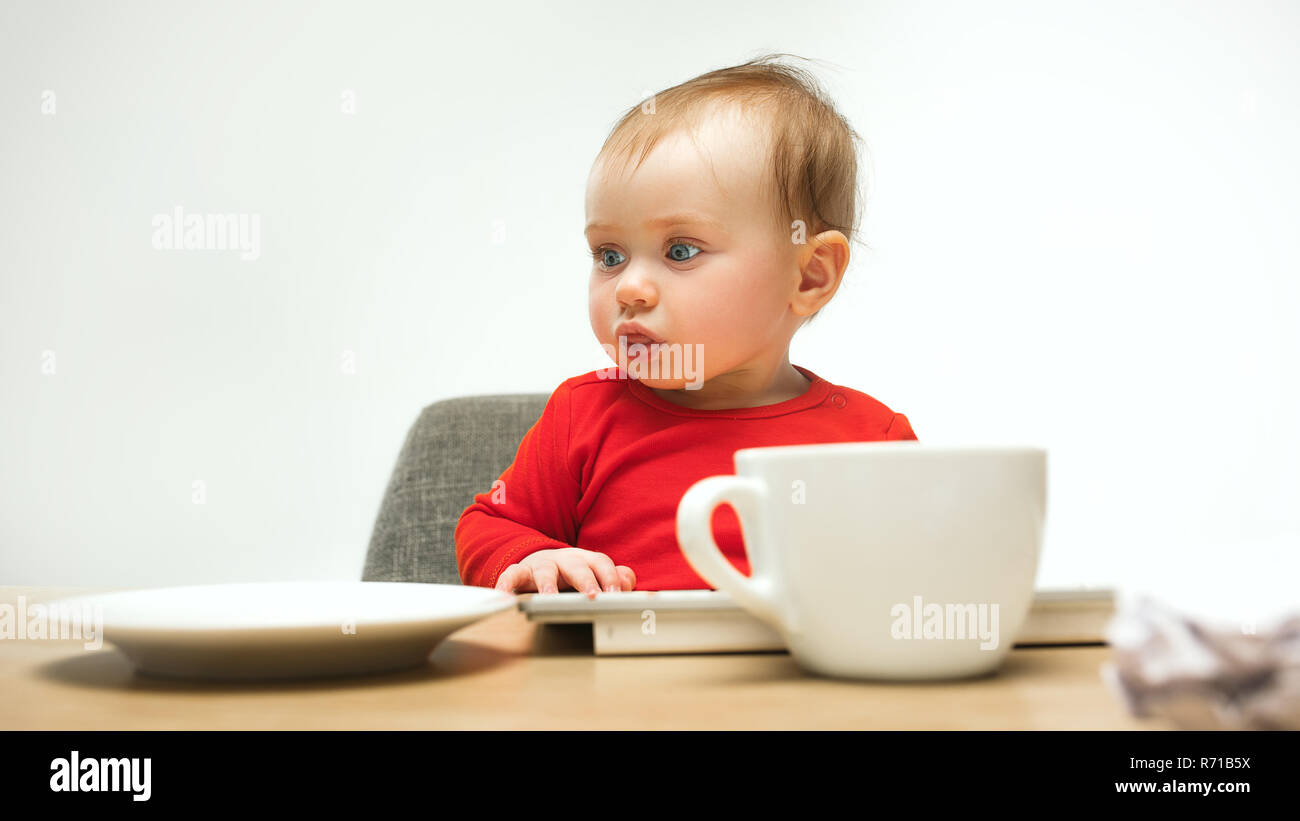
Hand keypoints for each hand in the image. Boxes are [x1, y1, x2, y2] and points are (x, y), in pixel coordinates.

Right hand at [495, 547, 635, 597]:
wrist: (537, 561)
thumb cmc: (570, 574)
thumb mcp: (592, 574)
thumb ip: (613, 578)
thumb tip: (627, 580)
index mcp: (585, 560)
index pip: (601, 563)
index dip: (609, 577)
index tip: (616, 594)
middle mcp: (564, 559)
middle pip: (577, 566)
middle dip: (586, 581)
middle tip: (593, 597)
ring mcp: (541, 564)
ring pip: (544, 571)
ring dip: (547, 584)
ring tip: (549, 599)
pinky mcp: (520, 571)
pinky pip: (512, 574)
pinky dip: (507, 583)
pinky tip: (505, 595)